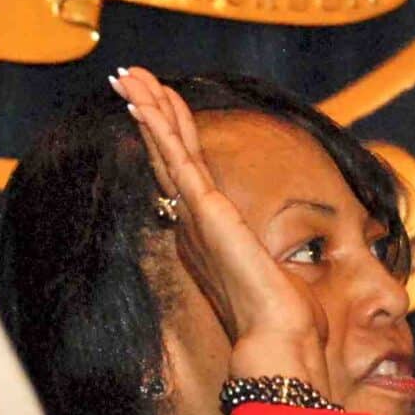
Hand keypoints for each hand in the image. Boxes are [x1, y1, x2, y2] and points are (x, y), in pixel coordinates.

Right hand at [113, 66, 331, 394]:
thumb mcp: (278, 276)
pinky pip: (177, 160)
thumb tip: (285, 264)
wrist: (279, 339)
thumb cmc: (285, 318)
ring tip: (128, 75)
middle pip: (168, 155)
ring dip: (149, 110)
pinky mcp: (206, 212)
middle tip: (128, 78)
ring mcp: (197, 216)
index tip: (157, 109)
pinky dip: (159, 128)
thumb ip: (270, 260)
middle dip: (150, 114)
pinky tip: (144, 102)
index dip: (171, 139)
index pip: (186, 174)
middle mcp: (195, 223)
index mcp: (210, 235)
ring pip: (167, 149)